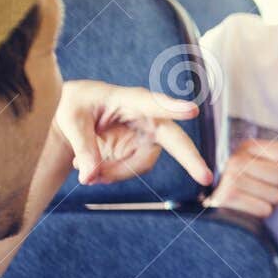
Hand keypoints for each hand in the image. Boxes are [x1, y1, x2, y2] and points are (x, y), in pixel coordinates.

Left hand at [54, 80, 212, 187]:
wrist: (76, 113)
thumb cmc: (75, 106)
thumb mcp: (71, 122)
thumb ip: (82, 148)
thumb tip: (89, 178)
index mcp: (127, 98)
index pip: (152, 103)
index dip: (172, 107)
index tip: (192, 110)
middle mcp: (146, 116)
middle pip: (173, 138)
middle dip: (190, 159)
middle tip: (206, 178)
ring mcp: (147, 135)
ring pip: (143, 163)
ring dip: (117, 173)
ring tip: (88, 175)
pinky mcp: (142, 150)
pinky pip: (133, 170)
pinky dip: (114, 175)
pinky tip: (95, 171)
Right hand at [207, 137, 277, 218]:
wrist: (217, 208)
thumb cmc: (251, 187)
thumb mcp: (272, 172)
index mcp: (248, 147)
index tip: (270, 172)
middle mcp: (237, 159)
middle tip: (262, 189)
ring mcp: (230, 178)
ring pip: (277, 196)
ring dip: (270, 202)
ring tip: (253, 198)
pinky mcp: (228, 198)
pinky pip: (265, 210)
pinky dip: (260, 214)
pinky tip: (247, 208)